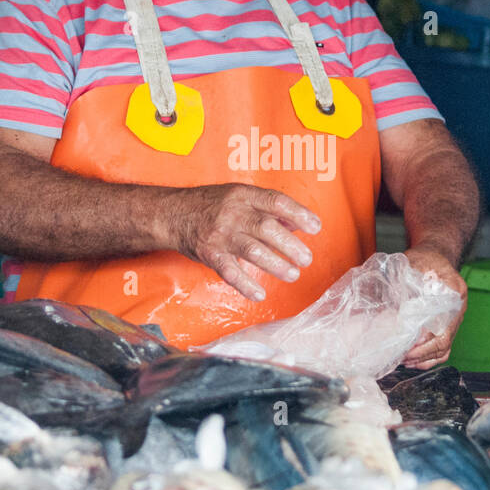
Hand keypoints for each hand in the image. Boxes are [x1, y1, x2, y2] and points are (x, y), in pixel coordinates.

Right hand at [172, 183, 320, 300]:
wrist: (173, 214)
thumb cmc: (212, 205)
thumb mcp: (240, 196)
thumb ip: (268, 208)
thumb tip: (298, 223)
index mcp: (244, 195)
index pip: (276, 202)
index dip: (298, 214)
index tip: (316, 228)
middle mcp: (233, 213)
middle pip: (266, 228)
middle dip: (290, 245)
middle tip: (306, 259)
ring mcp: (220, 234)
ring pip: (252, 250)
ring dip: (275, 265)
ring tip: (292, 274)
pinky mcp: (210, 254)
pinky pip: (229, 271)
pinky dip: (245, 285)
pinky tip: (259, 294)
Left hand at [401, 246, 467, 369]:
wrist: (436, 255)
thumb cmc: (426, 258)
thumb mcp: (415, 263)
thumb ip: (406, 281)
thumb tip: (392, 303)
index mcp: (454, 294)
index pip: (445, 327)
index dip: (427, 342)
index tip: (409, 347)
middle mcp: (458, 310)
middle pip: (445, 342)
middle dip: (422, 354)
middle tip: (402, 357)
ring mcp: (454, 319)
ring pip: (445, 348)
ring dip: (425, 359)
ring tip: (405, 361)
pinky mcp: (446, 323)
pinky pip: (442, 346)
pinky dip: (429, 357)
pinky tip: (414, 360)